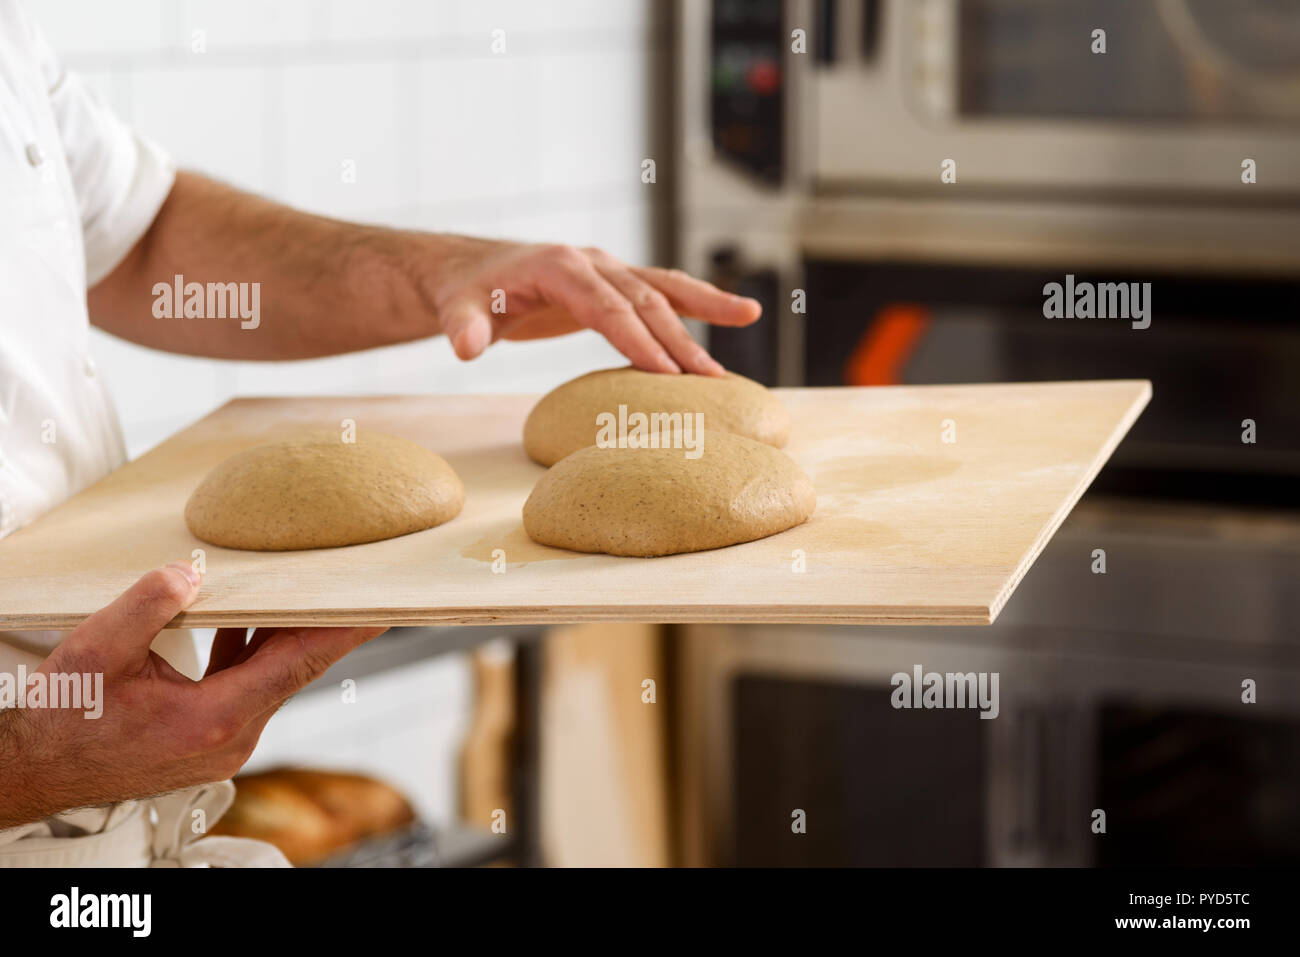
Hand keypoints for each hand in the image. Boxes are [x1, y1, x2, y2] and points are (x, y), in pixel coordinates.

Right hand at [0, 563, 383, 827]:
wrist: (37, 771)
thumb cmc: (65, 716)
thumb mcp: (96, 652)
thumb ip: (146, 607)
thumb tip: (190, 574)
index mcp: (213, 719)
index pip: (297, 665)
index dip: (344, 632)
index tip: (382, 607)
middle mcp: (232, 738)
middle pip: (294, 669)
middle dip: (328, 625)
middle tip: (362, 584)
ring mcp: (225, 743)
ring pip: (272, 678)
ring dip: (286, 635)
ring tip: (313, 590)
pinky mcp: (212, 739)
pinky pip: (248, 686)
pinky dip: (253, 651)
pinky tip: (249, 619)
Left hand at [427, 240, 761, 375]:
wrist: (471, 272)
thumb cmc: (466, 292)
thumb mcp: (456, 308)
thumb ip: (463, 326)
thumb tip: (467, 347)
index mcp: (560, 265)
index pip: (607, 305)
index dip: (636, 338)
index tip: (665, 372)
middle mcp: (592, 262)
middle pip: (644, 299)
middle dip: (678, 338)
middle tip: (709, 378)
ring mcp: (607, 270)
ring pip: (663, 287)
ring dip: (704, 307)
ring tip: (748, 315)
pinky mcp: (614, 284)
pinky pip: (661, 293)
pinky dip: (695, 304)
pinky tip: (734, 314)